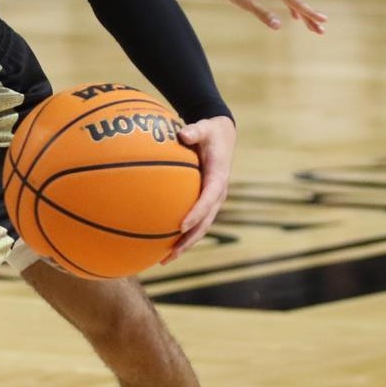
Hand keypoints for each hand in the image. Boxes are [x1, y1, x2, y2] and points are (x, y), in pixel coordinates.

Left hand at [168, 116, 234, 261]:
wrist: (223, 137)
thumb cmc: (210, 132)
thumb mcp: (205, 127)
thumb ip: (195, 130)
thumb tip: (183, 133)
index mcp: (218, 179)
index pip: (208, 200)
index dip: (196, 214)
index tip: (180, 225)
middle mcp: (217, 195)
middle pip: (205, 223)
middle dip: (189, 239)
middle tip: (171, 253)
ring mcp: (212, 201)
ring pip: (201, 228)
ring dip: (185, 244)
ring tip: (164, 259)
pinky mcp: (205, 203)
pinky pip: (195, 222)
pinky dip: (181, 235)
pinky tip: (162, 244)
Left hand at [216, 0, 327, 33]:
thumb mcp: (246, 3)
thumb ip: (262, 14)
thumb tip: (278, 26)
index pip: (296, 3)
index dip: (310, 13)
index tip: (323, 21)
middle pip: (298, 2)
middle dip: (310, 17)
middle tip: (321, 31)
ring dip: (303, 13)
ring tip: (312, 26)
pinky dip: (293, 6)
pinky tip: (296, 16)